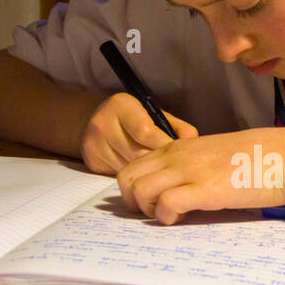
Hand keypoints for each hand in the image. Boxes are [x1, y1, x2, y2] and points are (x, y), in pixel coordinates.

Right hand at [80, 92, 197, 174]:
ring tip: (158, 170)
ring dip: (147, 172)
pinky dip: (134, 178)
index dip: (165, 146)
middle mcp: (103, 123)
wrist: (96, 121)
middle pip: (137, 154)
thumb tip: (193, 140)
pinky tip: (143, 174)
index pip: (146, 132)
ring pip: (129, 169)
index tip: (177, 154)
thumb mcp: (153, 115)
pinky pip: (120, 176)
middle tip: (171, 167)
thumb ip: (175, 126)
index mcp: (121, 106)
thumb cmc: (134, 119)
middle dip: (157, 162)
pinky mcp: (91, 162)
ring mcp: (94, 144)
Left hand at [114, 122, 284, 224]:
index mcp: (181, 146)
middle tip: (154, 215)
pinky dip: (166, 217)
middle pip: (127, 179)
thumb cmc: (262, 157)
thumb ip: (196, 165)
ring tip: (170, 218)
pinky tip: (182, 220)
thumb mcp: (218, 154)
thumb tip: (185, 186)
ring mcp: (190, 170)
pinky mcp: (205, 189)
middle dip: (132, 203)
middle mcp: (178, 155)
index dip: (135, 189)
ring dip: (147, 211)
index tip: (151, 204)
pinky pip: (166, 204)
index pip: (135, 165)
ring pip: (139, 190)